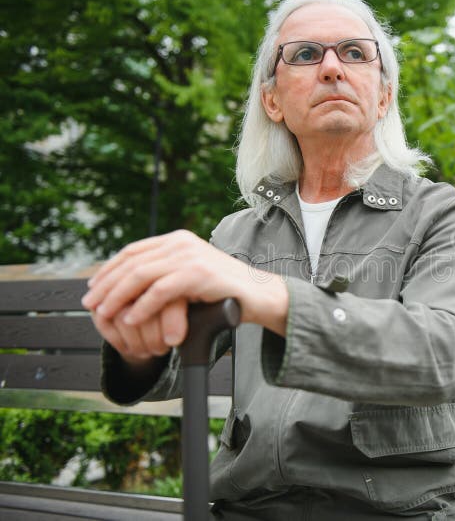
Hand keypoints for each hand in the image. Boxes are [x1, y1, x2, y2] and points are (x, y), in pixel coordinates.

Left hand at [82, 230, 287, 359]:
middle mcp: (182, 242)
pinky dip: (142, 306)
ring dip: (117, 296)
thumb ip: (168, 273)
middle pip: (132, 262)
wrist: (260, 295)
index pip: (132, 251)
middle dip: (106, 284)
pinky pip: (161, 291)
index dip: (108, 270)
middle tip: (89, 304)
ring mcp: (191, 256)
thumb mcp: (191, 275)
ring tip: (104, 313)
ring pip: (141, 275)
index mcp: (178, 239)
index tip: (92, 289)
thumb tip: (132, 284)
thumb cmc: (225, 291)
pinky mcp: (199, 274)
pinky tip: (131, 319)